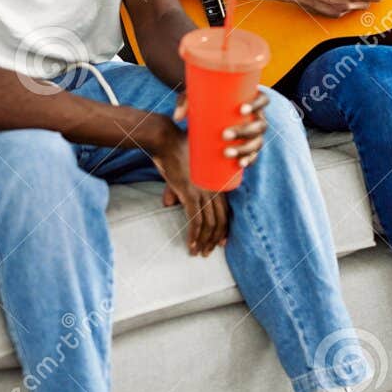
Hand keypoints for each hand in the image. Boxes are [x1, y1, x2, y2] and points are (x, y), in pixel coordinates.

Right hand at [144, 114, 230, 256]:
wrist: (165, 138)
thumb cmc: (172, 150)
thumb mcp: (181, 171)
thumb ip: (178, 189)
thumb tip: (168, 203)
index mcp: (216, 181)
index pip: (227, 210)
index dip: (224, 229)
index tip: (221, 243)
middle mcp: (213, 186)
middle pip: (221, 220)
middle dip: (215, 239)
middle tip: (209, 252)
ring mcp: (202, 189)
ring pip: (209, 223)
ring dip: (204, 241)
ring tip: (198, 253)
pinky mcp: (189, 192)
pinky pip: (195, 220)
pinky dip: (194, 236)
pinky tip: (191, 246)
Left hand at [168, 91, 268, 168]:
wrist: (205, 113)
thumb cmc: (204, 100)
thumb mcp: (195, 97)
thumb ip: (185, 101)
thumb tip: (177, 117)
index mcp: (250, 99)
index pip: (263, 99)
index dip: (257, 104)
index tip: (241, 110)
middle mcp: (256, 117)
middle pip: (259, 125)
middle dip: (244, 131)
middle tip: (225, 135)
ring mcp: (253, 134)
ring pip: (257, 143)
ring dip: (245, 150)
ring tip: (227, 153)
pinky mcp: (246, 147)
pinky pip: (252, 156)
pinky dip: (248, 161)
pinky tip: (241, 165)